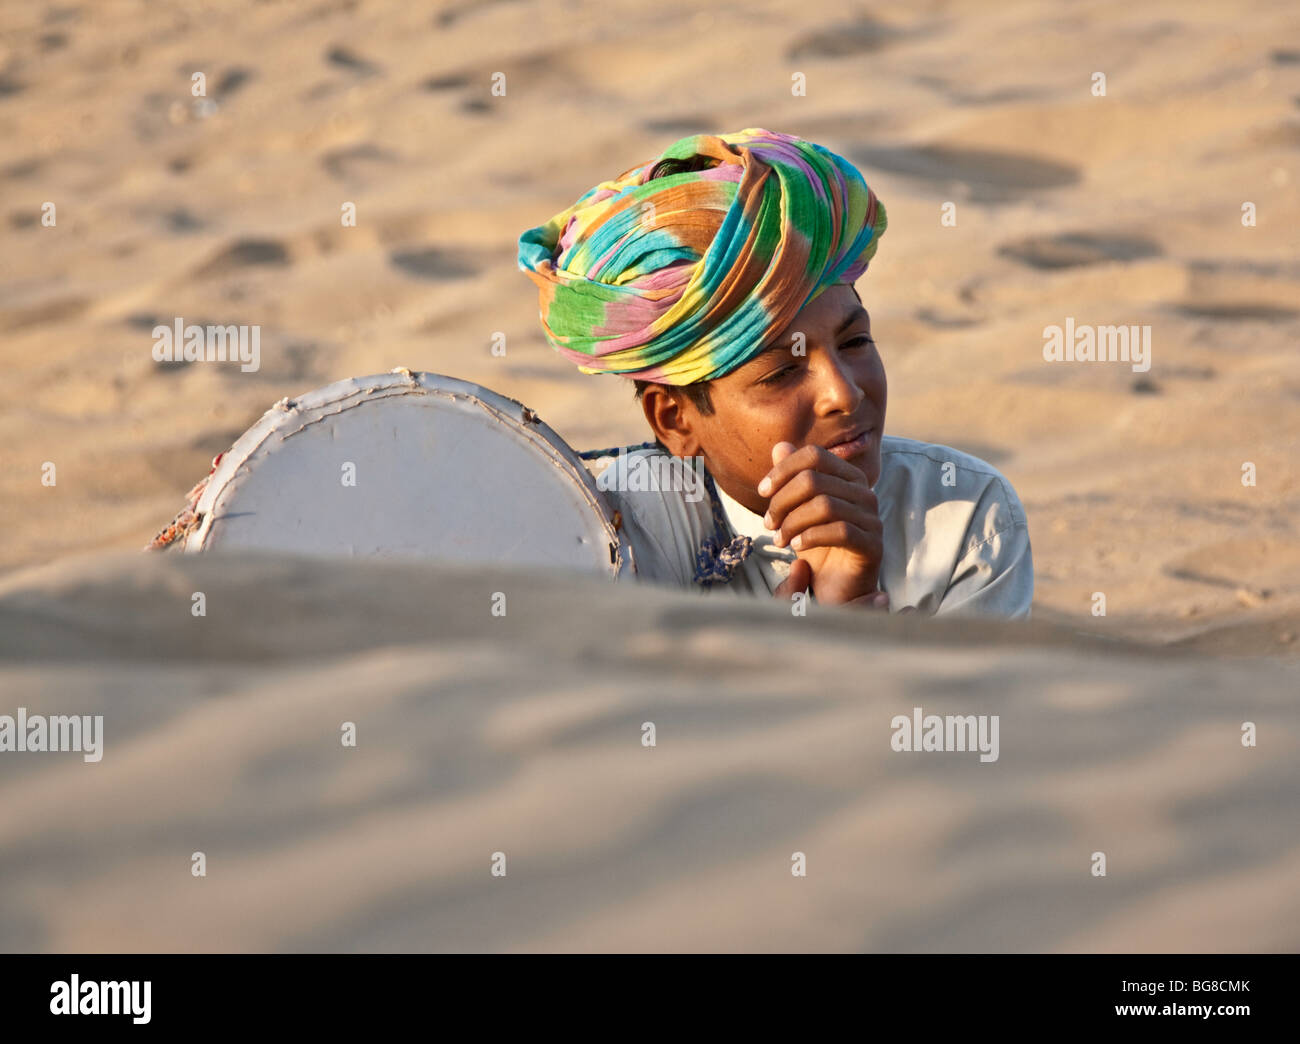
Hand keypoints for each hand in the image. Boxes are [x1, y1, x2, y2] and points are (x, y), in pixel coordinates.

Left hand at [761, 441, 887, 608]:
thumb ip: (790, 478)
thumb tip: (779, 446)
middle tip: (768, 523)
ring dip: (792, 522)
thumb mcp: (797, 511)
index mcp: (848, 477)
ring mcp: (872, 518)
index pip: (814, 455)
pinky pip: (840, 531)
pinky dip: (811, 537)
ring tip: (779, 539)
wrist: (836, 587)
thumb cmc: (817, 546)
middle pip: (814, 479)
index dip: (783, 469)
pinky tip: (796, 547)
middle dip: (783, 501)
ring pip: (825, 505)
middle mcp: (864, 493)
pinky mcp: (873, 545)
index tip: (762, 491)